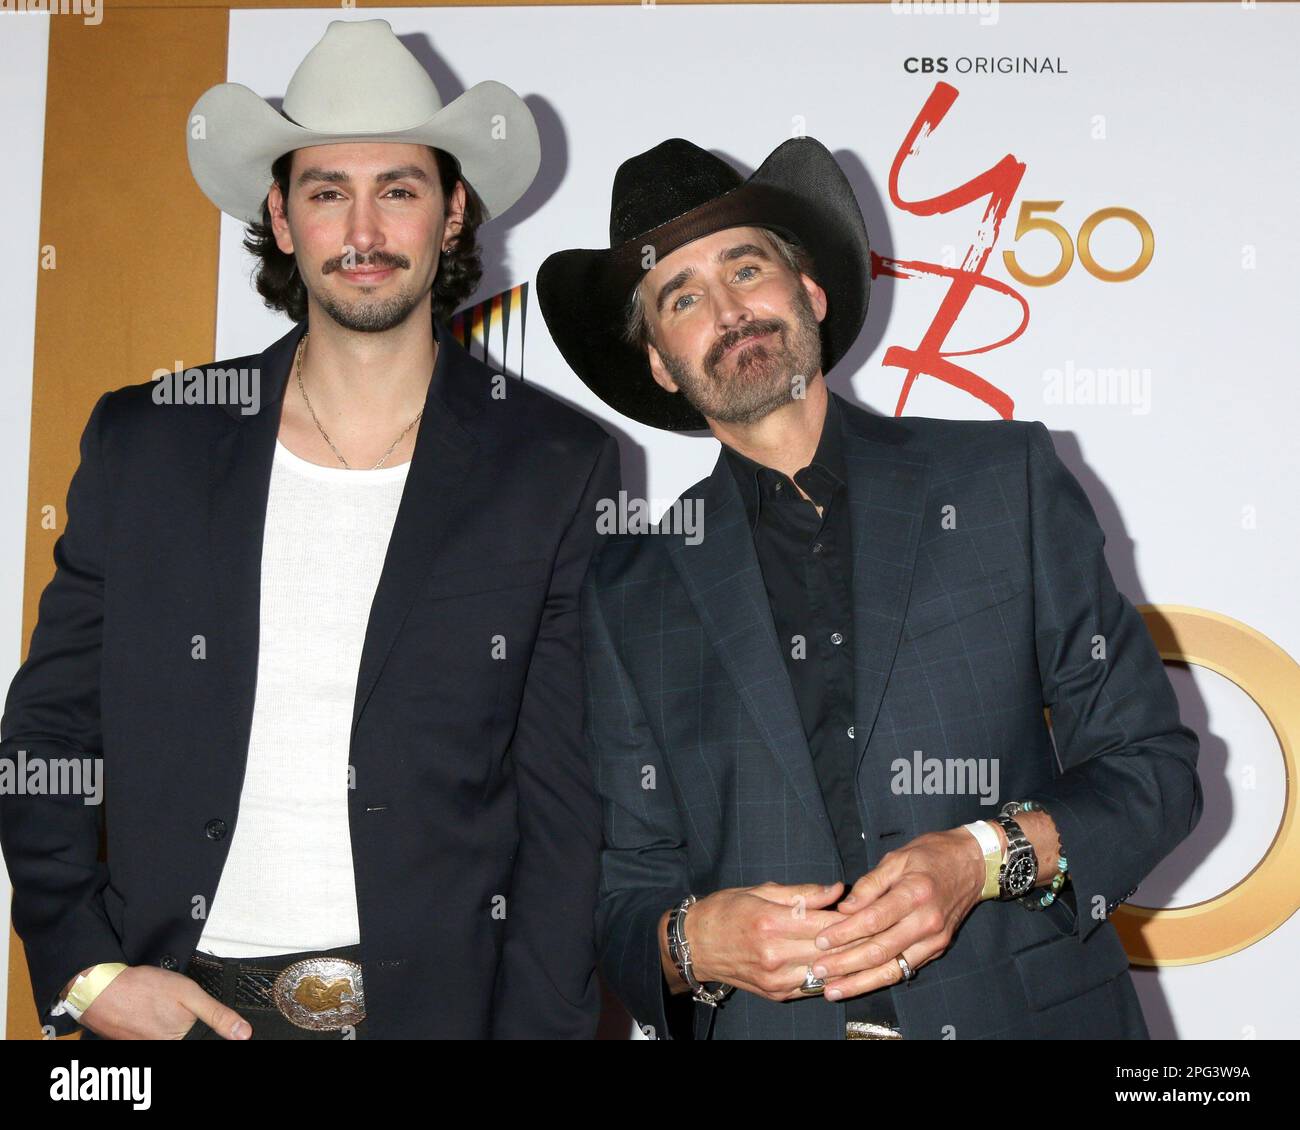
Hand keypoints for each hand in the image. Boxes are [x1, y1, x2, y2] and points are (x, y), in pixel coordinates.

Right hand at [76, 965, 251, 1039]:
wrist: (100, 990)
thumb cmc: (143, 988)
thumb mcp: (189, 994)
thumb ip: (216, 1015)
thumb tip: (243, 1033)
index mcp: (179, 1042)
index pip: (204, 1042)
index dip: (213, 1035)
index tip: (213, 1027)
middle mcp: (162, 1049)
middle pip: (187, 1041)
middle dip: (189, 1030)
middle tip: (172, 1011)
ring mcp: (146, 1048)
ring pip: (170, 1040)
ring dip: (172, 1030)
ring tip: (160, 1011)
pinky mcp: (133, 1044)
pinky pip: (152, 1039)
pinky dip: (157, 1029)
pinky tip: (152, 1016)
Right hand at [675, 881, 858, 1001]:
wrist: (694, 945)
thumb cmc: (725, 911)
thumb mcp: (760, 891)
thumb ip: (802, 893)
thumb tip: (837, 889)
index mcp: (771, 923)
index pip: (825, 923)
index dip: (852, 917)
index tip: (870, 909)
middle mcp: (775, 955)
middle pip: (831, 950)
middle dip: (858, 940)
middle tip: (880, 928)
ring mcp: (776, 979)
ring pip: (827, 972)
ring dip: (848, 961)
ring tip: (869, 947)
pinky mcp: (776, 994)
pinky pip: (813, 986)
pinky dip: (830, 974)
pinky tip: (843, 964)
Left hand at [810, 827, 985, 1000]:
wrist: (973, 864)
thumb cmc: (931, 856)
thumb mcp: (897, 858)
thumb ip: (870, 884)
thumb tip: (845, 909)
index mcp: (914, 893)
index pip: (873, 920)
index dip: (845, 932)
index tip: (820, 939)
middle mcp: (926, 921)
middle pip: (880, 950)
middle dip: (845, 963)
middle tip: (817, 970)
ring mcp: (934, 939)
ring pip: (892, 968)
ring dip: (860, 981)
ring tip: (832, 989)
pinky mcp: (938, 949)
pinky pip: (905, 969)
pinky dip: (880, 979)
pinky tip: (859, 984)